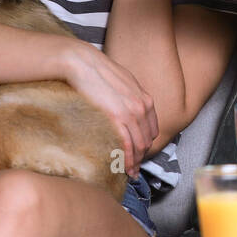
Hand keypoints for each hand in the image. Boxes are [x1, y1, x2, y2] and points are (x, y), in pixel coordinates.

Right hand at [61, 42, 158, 177]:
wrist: (84, 63)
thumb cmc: (99, 72)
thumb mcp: (123, 84)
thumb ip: (130, 98)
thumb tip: (128, 110)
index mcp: (145, 99)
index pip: (152, 129)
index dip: (146, 144)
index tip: (139, 154)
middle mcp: (142, 107)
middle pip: (147, 139)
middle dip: (142, 156)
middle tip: (134, 169)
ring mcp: (131, 112)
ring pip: (139, 145)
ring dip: (135, 162)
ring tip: (129, 173)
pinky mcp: (117, 117)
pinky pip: (126, 144)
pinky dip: (127, 158)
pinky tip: (124, 167)